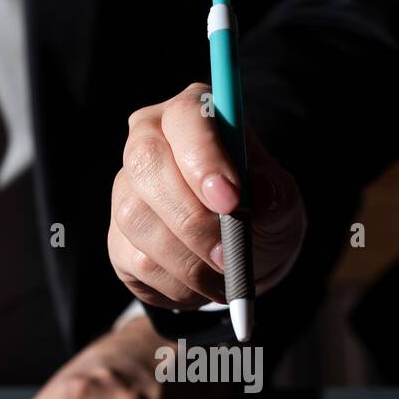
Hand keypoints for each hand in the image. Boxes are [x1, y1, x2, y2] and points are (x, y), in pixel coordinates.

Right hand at [109, 82, 305, 308]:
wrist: (241, 254)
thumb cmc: (261, 210)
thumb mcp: (281, 201)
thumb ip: (275, 195)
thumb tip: (260, 193)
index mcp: (192, 114)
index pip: (185, 118)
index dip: (203, 158)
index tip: (230, 202)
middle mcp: (149, 141)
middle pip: (146, 163)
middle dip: (191, 218)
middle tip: (228, 255)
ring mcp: (126, 190)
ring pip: (137, 219)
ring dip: (187, 260)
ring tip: (225, 274)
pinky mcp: (117, 237)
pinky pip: (138, 262)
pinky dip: (178, 284)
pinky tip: (202, 283)